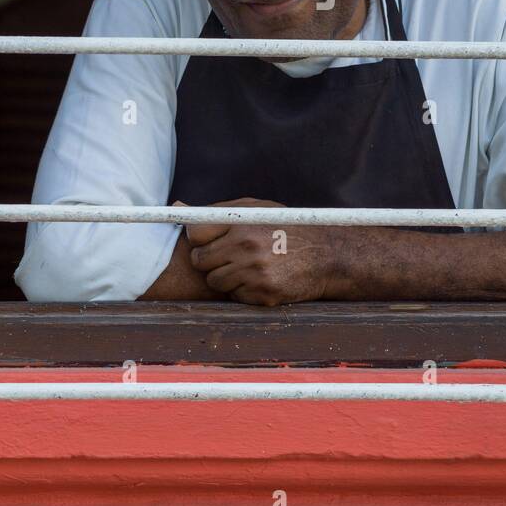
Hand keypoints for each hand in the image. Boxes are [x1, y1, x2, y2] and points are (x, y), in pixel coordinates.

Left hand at [185, 197, 336, 305]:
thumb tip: (177, 208)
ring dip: (225, 277)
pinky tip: (261, 279)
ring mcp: (255, 274)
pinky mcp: (263, 296)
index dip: (199, 238)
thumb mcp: (256, 209)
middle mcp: (246, 248)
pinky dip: (242, 291)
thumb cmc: (287, 227)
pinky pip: (234, 297)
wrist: (328, 256)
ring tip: (247, 266)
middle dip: (209, 259)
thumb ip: (217, 210)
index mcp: (242, 224)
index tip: (208, 239)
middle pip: (200, 261)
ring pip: (215, 282)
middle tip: (227, 255)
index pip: (195, 234)